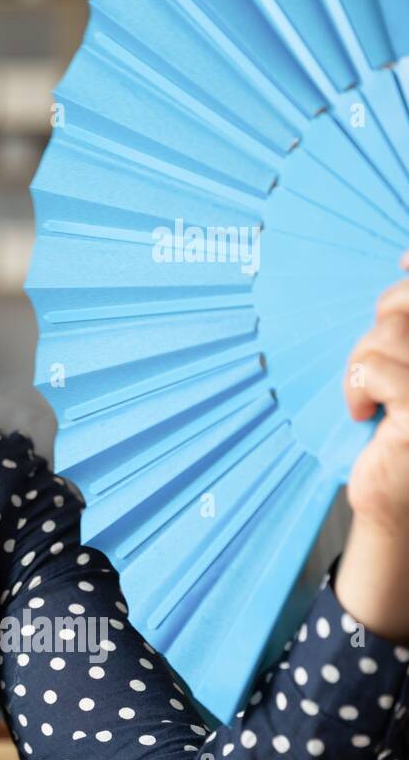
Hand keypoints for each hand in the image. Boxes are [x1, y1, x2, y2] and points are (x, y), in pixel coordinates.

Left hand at [344, 253, 408, 534]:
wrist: (397, 502)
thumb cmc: (395, 431)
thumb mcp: (401, 370)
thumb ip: (404, 327)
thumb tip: (406, 260)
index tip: (403, 258)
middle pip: (406, 304)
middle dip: (383, 318)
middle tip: (371, 356)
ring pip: (386, 335)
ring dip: (360, 363)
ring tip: (367, 396)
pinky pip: (374, 369)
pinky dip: (356, 387)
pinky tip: (365, 413)